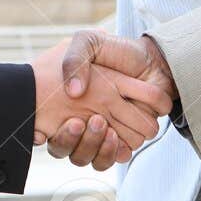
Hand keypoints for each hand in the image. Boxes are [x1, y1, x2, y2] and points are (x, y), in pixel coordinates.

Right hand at [44, 30, 176, 165]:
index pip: (49, 129)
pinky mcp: (124, 141)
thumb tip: (73, 91)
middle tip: (87, 119)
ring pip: (91, 156)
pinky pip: (112, 158)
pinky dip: (113, 151)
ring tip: (101, 123)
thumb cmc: (118, 51)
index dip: (51, 133)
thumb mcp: (88, 42)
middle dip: (77, 138)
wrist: (151, 59)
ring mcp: (105, 132)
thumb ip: (74, 58)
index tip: (62, 122)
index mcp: (72, 101)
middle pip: (71, 147)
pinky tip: (113, 135)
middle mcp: (86, 119)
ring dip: (96, 144)